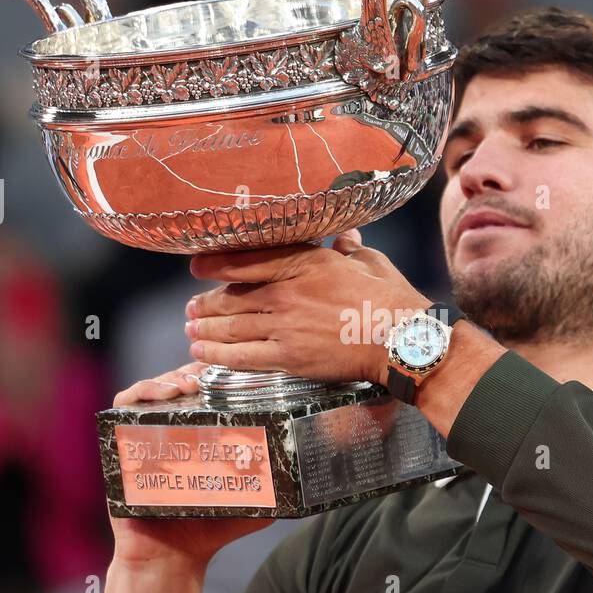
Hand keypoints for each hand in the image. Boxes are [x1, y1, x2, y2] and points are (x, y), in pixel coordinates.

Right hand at [109, 360, 274, 566]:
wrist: (172, 559)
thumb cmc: (211, 528)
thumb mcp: (253, 500)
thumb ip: (277, 483)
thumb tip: (313, 470)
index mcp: (202, 431)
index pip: (209, 387)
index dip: (222, 371)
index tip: (240, 367)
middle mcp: (174, 426)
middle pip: (182, 379)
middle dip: (197, 368)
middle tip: (214, 371)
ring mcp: (146, 431)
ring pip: (155, 385)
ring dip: (172, 376)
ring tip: (190, 382)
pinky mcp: (121, 442)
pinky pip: (123, 406)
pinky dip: (141, 392)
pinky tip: (165, 393)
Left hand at [184, 229, 431, 386]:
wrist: (401, 339)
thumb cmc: (390, 299)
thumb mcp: (368, 262)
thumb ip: (348, 247)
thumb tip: (346, 234)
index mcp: (305, 263)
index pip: (246, 260)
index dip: (214, 264)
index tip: (197, 266)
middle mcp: (288, 292)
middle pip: (232, 296)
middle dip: (205, 303)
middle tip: (191, 306)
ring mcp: (285, 326)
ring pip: (231, 327)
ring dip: (205, 328)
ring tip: (192, 328)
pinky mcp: (289, 357)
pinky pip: (242, 356)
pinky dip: (217, 354)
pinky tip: (201, 351)